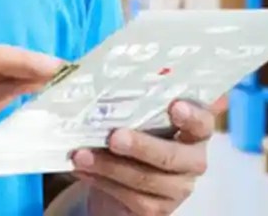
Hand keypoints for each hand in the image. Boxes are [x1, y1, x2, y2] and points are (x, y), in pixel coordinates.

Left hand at [71, 96, 224, 215]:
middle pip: (172, 155)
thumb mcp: (125, 112)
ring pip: (145, 179)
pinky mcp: (157, 209)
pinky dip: (101, 181)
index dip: (192, 115)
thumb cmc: (127, 133)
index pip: (203, 121)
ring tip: (81, 154)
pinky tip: (81, 170)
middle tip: (114, 137)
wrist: (117, 179)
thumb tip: (63, 65)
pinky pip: (129, 197)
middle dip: (142, 146)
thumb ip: (111, 89)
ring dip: (109, 166)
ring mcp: (177, 188)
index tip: (174, 105)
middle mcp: (192, 160)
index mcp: (192, 130)